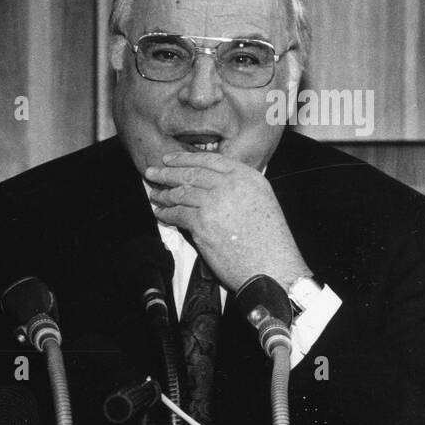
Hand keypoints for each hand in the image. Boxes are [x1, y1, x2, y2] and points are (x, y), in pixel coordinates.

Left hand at [144, 151, 310, 291]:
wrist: (272, 267)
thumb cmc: (269, 242)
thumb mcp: (262, 201)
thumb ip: (238, 188)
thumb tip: (213, 185)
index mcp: (247, 177)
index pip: (210, 160)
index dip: (185, 158)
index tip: (170, 158)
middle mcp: (230, 185)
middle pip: (191, 173)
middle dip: (167, 172)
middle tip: (152, 172)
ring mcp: (214, 203)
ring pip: (180, 193)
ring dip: (164, 194)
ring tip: (155, 195)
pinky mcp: (202, 223)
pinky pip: (177, 214)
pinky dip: (165, 213)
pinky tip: (161, 213)